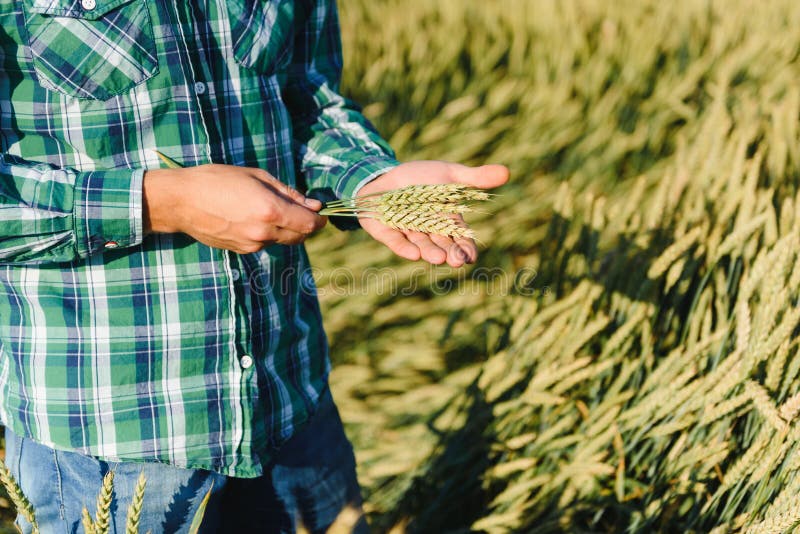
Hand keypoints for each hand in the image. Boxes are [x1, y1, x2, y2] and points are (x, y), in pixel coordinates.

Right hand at [143, 164, 325, 253]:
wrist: (181, 202)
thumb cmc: (218, 180)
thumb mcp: (257, 177)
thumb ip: (288, 192)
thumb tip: (312, 205)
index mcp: (271, 211)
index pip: (310, 224)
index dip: (320, 219)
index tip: (320, 211)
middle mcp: (265, 233)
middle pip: (300, 236)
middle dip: (306, 224)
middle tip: (300, 209)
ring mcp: (253, 245)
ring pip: (283, 240)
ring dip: (285, 228)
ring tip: (268, 208)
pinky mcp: (242, 250)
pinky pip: (265, 243)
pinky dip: (268, 233)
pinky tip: (251, 217)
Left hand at [357, 161, 508, 266]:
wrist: (384, 175)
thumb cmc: (420, 177)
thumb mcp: (449, 174)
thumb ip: (475, 178)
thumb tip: (507, 172)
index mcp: (446, 220)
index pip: (459, 236)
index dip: (465, 247)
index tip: (471, 257)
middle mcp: (428, 230)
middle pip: (441, 243)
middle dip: (449, 252)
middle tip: (457, 261)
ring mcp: (406, 232)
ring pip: (420, 244)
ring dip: (429, 251)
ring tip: (438, 258)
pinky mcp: (386, 232)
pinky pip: (396, 241)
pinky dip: (404, 247)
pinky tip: (413, 254)